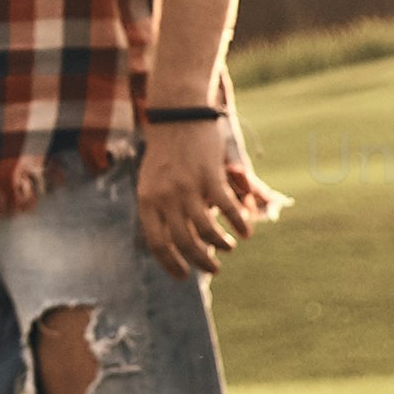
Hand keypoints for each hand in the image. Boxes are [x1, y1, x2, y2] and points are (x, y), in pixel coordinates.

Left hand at [136, 115, 280, 278]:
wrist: (177, 117)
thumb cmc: (165, 154)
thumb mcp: (151, 183)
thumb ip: (160, 210)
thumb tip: (175, 241)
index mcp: (147, 201)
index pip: (157, 243)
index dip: (171, 264)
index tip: (182, 277)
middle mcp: (165, 198)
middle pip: (183, 242)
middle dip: (201, 262)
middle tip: (214, 269)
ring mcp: (188, 188)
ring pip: (206, 231)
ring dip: (220, 245)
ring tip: (229, 249)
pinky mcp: (210, 177)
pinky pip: (227, 209)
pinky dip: (239, 224)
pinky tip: (245, 231)